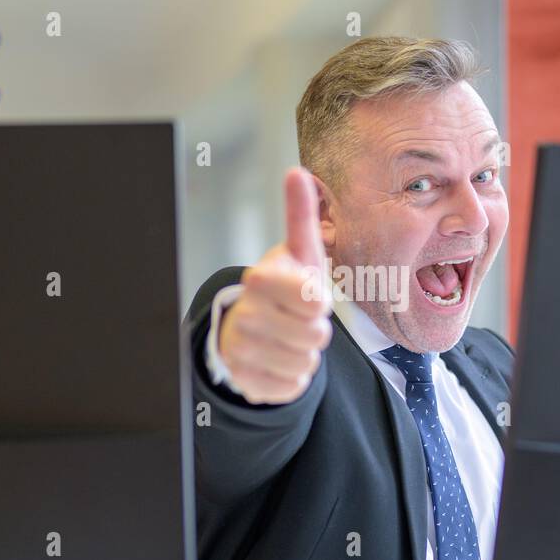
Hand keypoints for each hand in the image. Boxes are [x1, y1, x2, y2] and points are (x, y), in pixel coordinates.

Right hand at [218, 167, 333, 404]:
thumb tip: (297, 172)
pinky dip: (295, 378)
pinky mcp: (244, 380)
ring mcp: (240, 349)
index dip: (318, 301)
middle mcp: (245, 313)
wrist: (253, 328)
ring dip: (307, 354)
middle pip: (316, 335)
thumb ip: (300, 214)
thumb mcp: (299, 252)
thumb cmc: (287, 288)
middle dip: (316, 330)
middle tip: (299, 319)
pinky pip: (293, 387)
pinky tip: (280, 359)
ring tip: (290, 338)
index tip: (307, 294)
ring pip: (305, 363)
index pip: (313, 300)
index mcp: (260, 279)